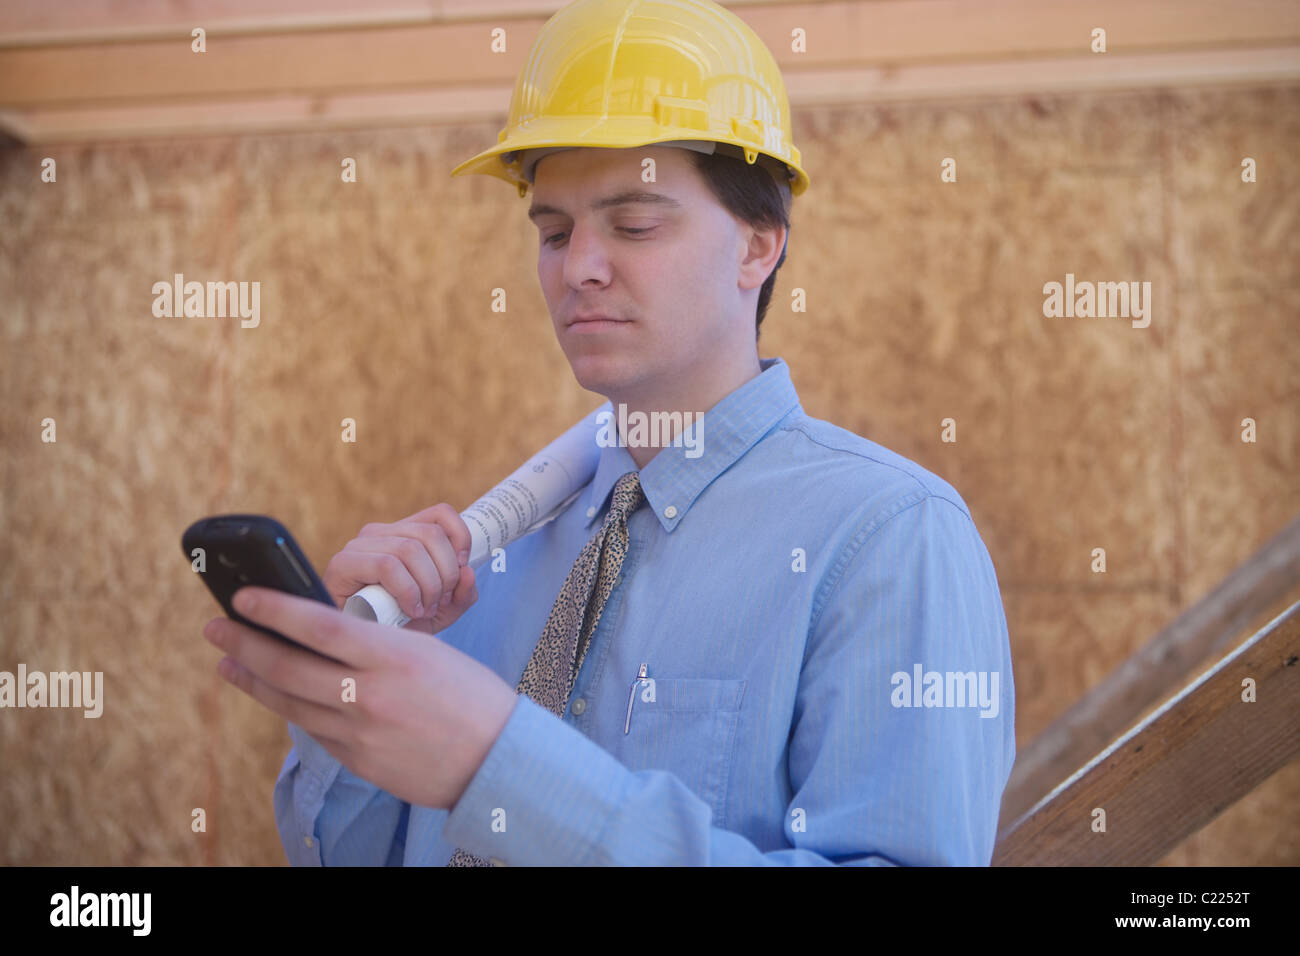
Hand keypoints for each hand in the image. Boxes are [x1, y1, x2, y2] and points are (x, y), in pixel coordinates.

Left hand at [204, 586, 517, 809]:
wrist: (497, 758)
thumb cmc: (469, 696)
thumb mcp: (427, 654)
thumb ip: (375, 647)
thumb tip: (324, 635)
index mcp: (394, 657)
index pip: (321, 626)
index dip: (275, 609)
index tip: (242, 596)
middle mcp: (370, 696)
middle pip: (289, 667)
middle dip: (245, 644)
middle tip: (215, 627)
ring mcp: (360, 734)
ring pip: (289, 701)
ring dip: (253, 678)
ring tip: (229, 661)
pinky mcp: (357, 761)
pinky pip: (312, 728)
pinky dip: (288, 706)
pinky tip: (275, 693)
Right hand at [322, 503, 477, 633]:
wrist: (366, 650)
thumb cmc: (402, 625)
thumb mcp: (443, 610)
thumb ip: (462, 593)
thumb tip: (468, 571)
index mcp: (404, 533)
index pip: (440, 513)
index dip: (460, 536)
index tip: (463, 568)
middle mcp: (380, 533)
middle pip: (430, 533)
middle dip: (446, 572)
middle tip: (441, 602)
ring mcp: (359, 546)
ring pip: (410, 549)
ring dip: (427, 585)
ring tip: (425, 610)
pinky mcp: (342, 563)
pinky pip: (386, 565)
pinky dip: (407, 590)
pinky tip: (409, 610)